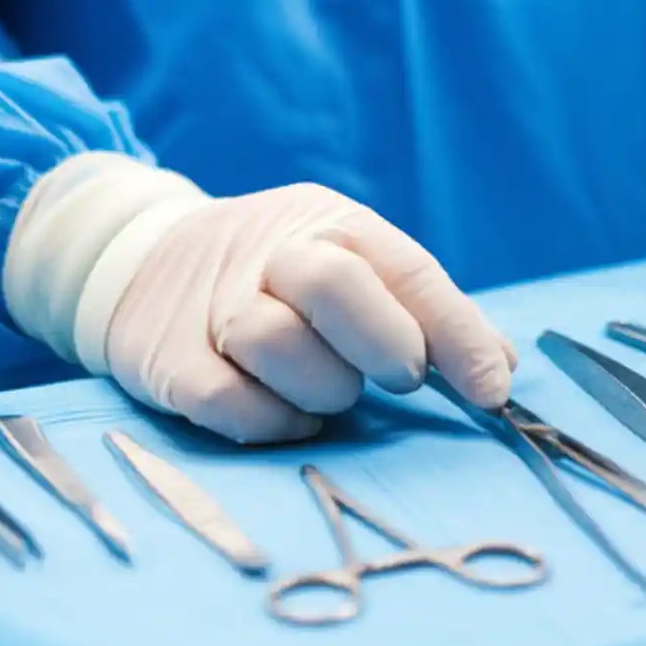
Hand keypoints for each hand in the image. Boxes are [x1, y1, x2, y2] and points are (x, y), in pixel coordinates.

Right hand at [6, 157, 515, 442]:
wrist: (142, 261)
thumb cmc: (283, 280)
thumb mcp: (359, 270)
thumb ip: (431, 318)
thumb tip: (503, 369)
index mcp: (333, 225)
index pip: (409, 271)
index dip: (459, 334)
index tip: (493, 391)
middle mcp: (272, 252)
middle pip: (333, 284)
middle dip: (384, 343)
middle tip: (399, 377)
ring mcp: (213, 304)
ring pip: (275, 343)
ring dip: (323, 388)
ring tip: (330, 393)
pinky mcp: (165, 358)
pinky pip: (226, 400)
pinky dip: (271, 420)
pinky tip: (288, 416)